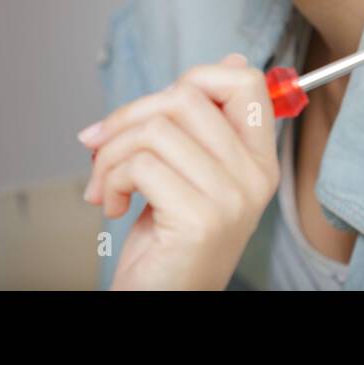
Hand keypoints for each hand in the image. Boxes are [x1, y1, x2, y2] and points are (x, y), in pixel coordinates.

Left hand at [80, 54, 279, 289]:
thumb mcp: (192, 174)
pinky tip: (115, 205)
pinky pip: (140, 165)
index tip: (160, 108)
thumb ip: (206, 125)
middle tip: (105, 146)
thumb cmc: (170, 243)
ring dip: (111, 153)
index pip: (247, 83)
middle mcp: (254, 177)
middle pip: (186, 96)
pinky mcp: (200, 218)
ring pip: (155, 128)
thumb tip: (231, 61)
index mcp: (259, 161)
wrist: (162, 303)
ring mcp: (231, 198)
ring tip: (106, 183)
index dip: (197, 78)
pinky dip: (111, 180)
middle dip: (129, 115)